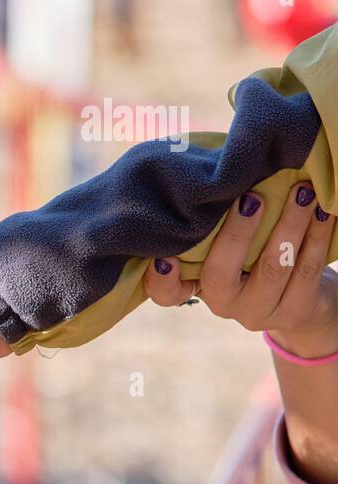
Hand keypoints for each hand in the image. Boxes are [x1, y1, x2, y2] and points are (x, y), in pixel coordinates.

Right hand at [144, 182, 337, 356]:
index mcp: (196, 285)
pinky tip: (322, 211)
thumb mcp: (226, 246)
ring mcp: (258, 312)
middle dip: (237, 234)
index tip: (164, 259)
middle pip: (221, 274)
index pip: (165, 292)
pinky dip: (316, 236)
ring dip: (289, 225)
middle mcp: (221, 304)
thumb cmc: (253, 257)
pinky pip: (306, 269)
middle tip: (253, 198)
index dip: (161, 280)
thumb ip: (212, 223)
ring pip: (273, 268)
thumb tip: (214, 171)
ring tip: (301, 193)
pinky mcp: (294, 312)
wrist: (299, 298)